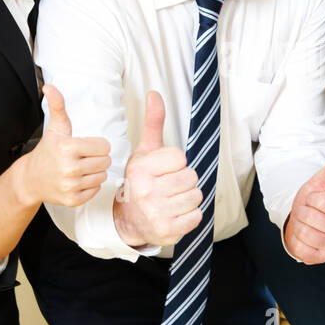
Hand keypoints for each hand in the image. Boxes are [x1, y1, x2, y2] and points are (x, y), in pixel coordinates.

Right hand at [20, 86, 111, 207]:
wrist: (31, 179)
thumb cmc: (48, 151)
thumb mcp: (55, 127)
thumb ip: (57, 105)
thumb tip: (49, 86)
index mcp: (68, 148)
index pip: (104, 146)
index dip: (98, 145)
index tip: (86, 146)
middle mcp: (70, 168)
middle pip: (105, 162)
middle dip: (97, 158)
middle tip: (84, 158)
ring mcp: (71, 185)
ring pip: (102, 176)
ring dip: (95, 172)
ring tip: (81, 168)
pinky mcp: (73, 200)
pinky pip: (96, 190)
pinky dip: (90, 186)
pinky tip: (78, 180)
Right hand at [112, 91, 201, 247]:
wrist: (128, 220)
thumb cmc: (140, 182)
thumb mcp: (144, 152)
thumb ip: (153, 123)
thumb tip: (154, 94)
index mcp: (141, 169)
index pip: (180, 158)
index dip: (176, 163)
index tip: (164, 170)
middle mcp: (147, 191)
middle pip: (191, 177)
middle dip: (184, 181)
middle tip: (169, 186)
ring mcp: (157, 212)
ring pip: (196, 196)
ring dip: (188, 198)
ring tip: (172, 199)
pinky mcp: (168, 231)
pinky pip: (197, 216)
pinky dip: (190, 215)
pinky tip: (175, 213)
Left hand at [283, 153, 324, 264]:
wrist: (305, 222)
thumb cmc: (315, 200)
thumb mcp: (323, 181)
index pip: (321, 200)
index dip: (311, 197)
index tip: (316, 199)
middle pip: (310, 216)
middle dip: (303, 210)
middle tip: (309, 211)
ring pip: (304, 232)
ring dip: (299, 224)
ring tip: (306, 222)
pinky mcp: (322, 257)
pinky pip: (301, 248)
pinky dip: (296, 239)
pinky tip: (305, 236)